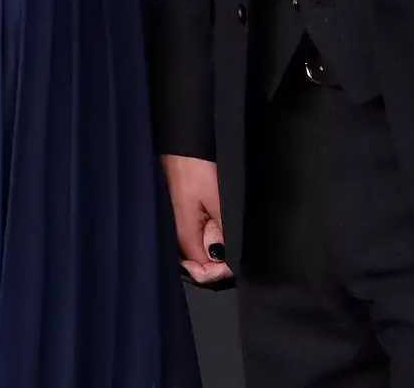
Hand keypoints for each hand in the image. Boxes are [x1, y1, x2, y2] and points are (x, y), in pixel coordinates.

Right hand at [160, 153, 231, 284]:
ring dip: (218, 246)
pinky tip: (220, 224)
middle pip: (202, 262)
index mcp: (183, 236)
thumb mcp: (217, 200)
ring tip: (228, 231)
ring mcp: (181, 223)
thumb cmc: (195, 166)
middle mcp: (178, 234)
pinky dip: (213, 232)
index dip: (222, 271)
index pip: (204, 271)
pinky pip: (200, 232)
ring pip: (203, 247)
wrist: (182, 141)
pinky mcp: (184, 212)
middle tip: (234, 247)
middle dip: (220, 260)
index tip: (236, 263)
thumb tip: (226, 261)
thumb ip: (222, 234)